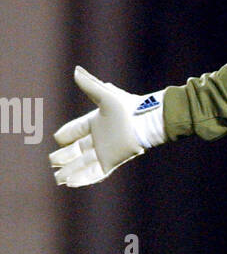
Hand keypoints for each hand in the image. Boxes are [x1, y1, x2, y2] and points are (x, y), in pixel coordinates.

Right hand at [50, 68, 165, 186]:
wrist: (146, 122)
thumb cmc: (127, 108)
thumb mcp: (105, 96)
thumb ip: (90, 85)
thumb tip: (76, 70)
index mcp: (95, 122)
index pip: (76, 130)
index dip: (66, 134)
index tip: (58, 138)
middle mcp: (99, 138)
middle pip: (77, 150)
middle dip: (64, 157)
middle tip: (52, 161)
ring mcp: (105, 151)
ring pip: (83, 163)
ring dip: (70, 171)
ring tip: (58, 178)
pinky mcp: (112, 162)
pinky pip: (95, 173)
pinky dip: (84, 178)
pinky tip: (72, 183)